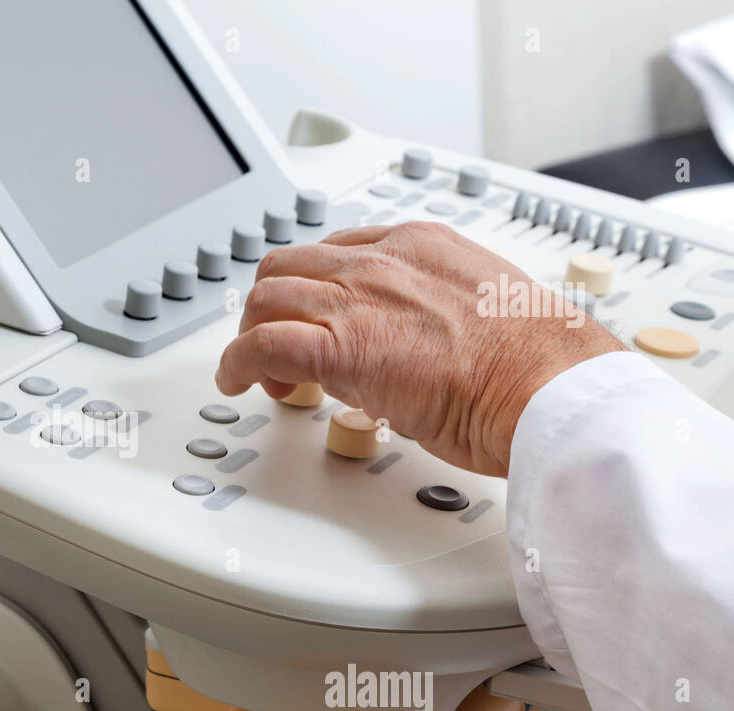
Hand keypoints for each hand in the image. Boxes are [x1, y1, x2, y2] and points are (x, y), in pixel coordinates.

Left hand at [214, 221, 626, 475]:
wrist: (549, 389)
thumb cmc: (537, 365)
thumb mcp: (482, 311)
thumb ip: (440, 312)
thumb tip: (425, 343)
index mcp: (419, 245)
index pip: (337, 252)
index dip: (312, 289)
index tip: (311, 318)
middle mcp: (381, 262)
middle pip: (288, 267)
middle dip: (273, 306)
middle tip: (277, 349)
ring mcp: (356, 300)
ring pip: (266, 298)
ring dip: (251, 337)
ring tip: (262, 375)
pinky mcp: (339, 348)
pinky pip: (260, 345)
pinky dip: (236, 364)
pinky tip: (237, 384)